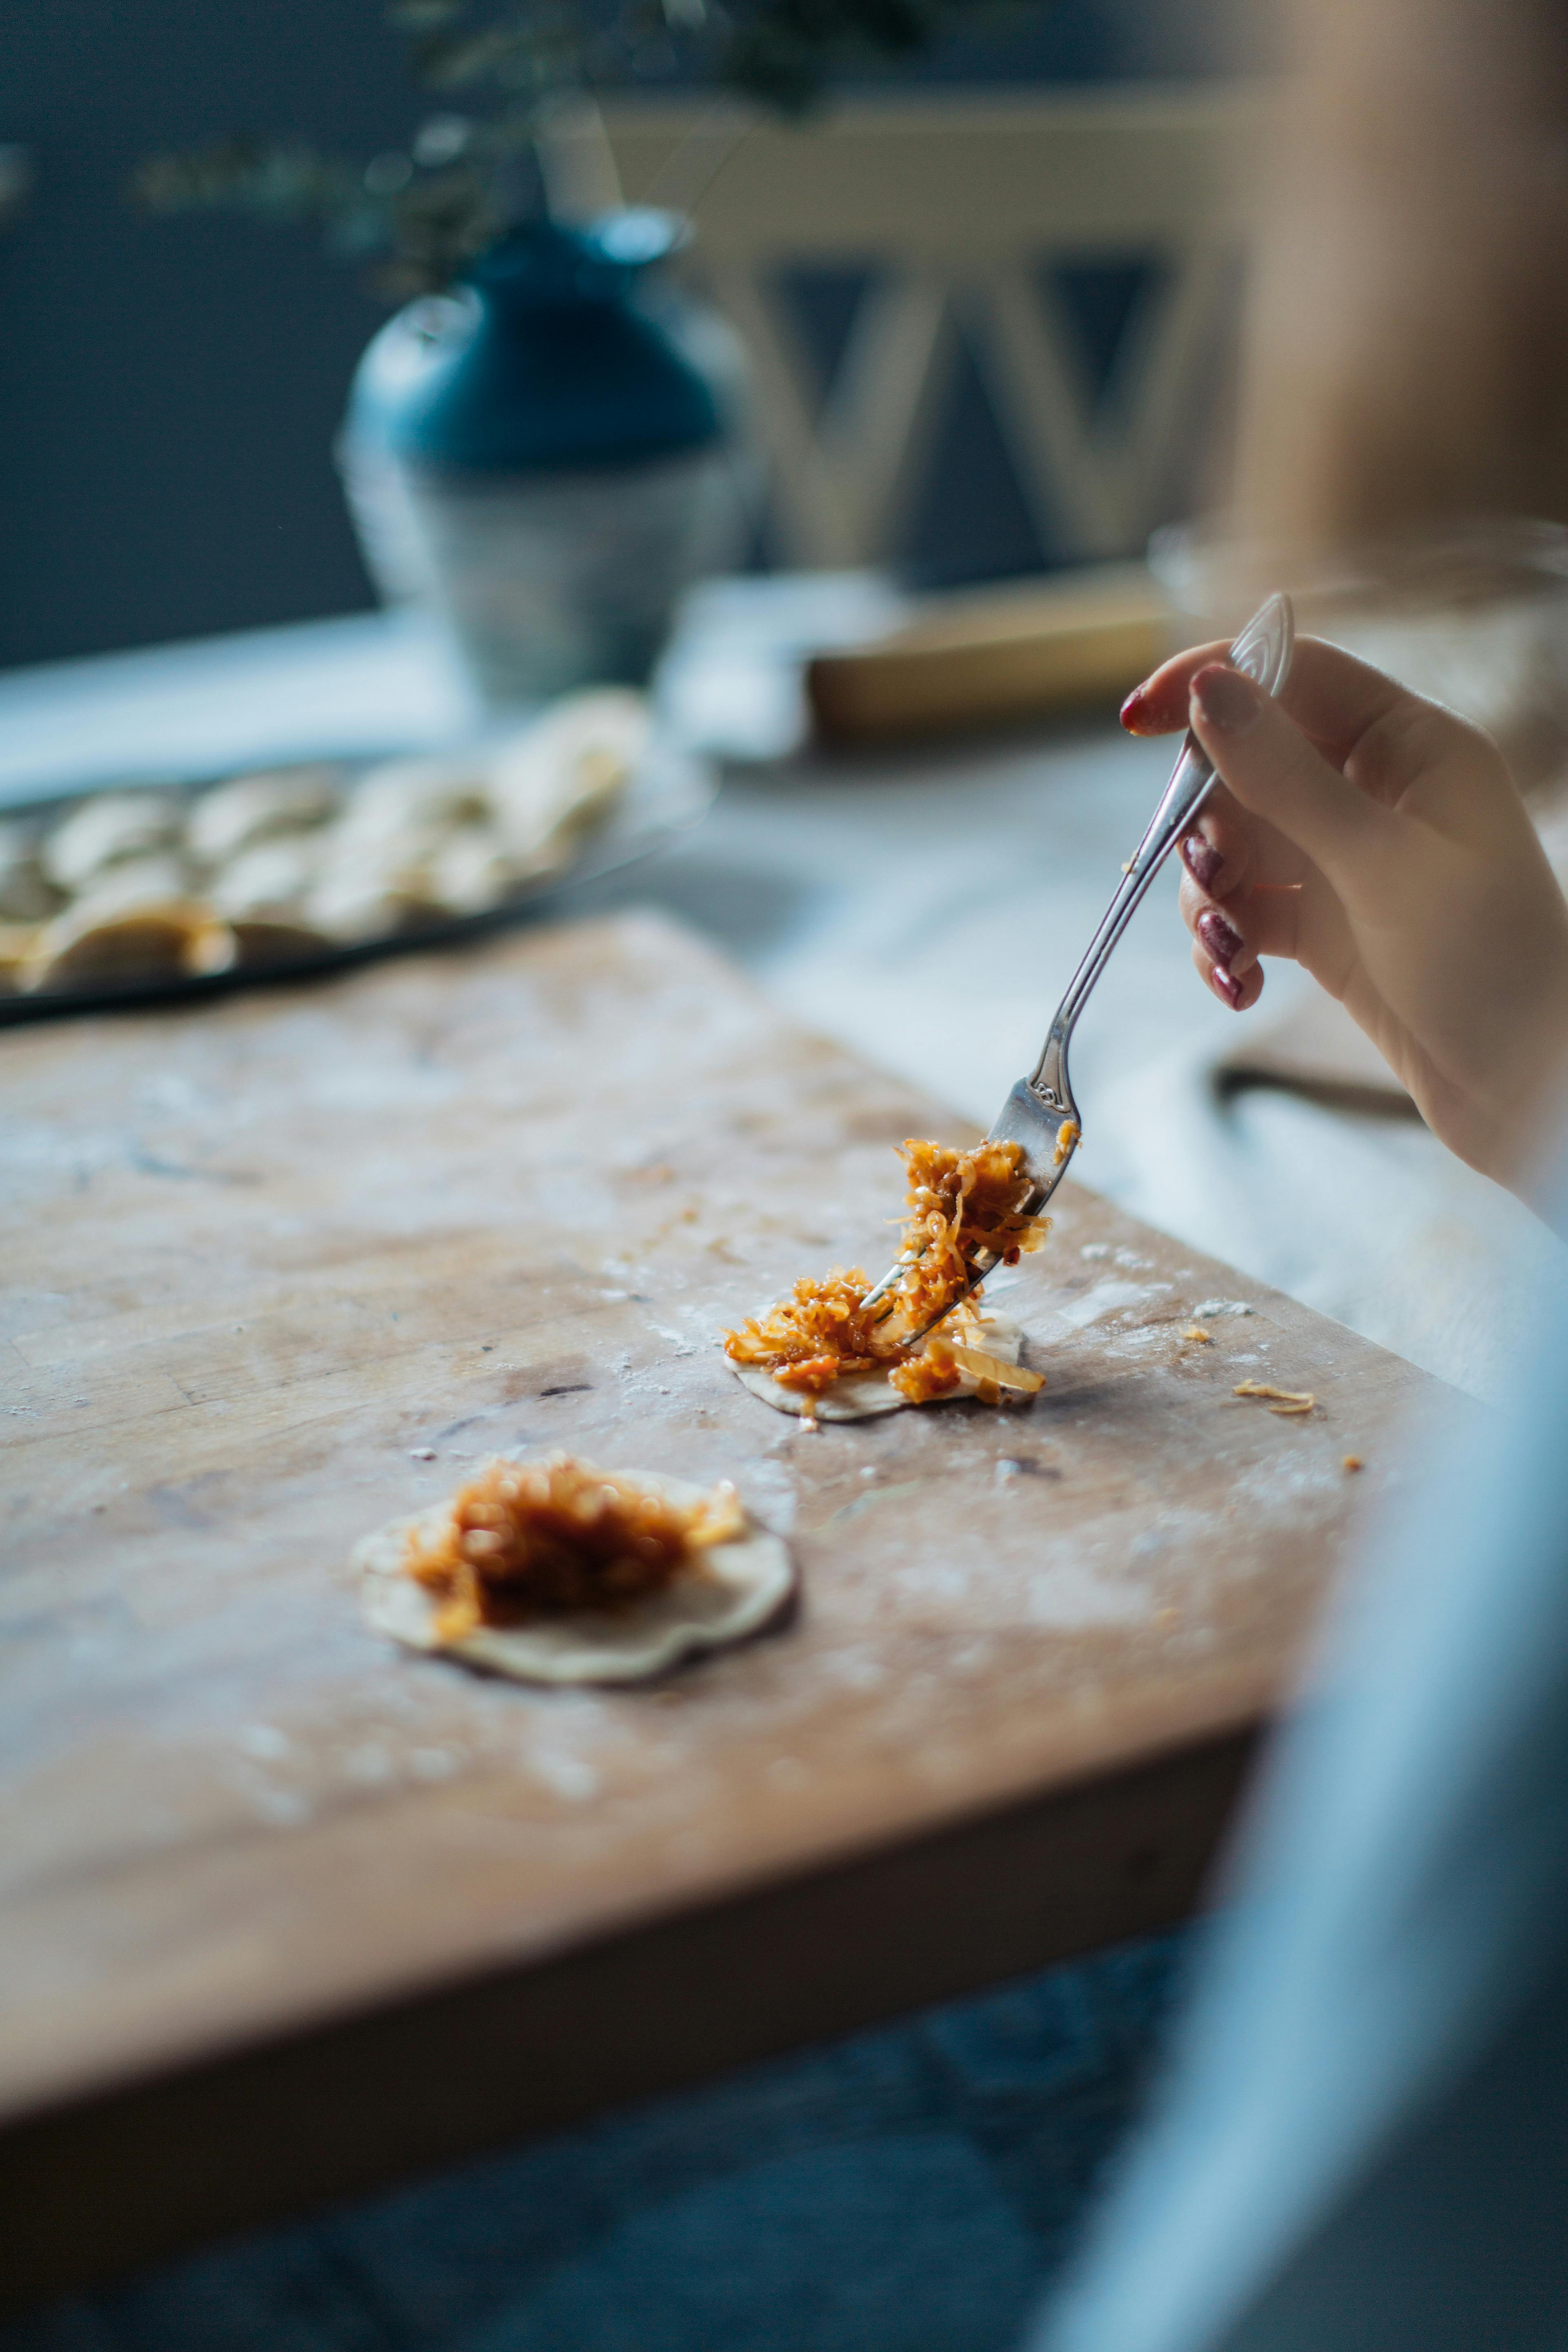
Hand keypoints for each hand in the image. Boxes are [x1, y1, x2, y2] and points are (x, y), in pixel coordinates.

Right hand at [1121, 635, 1567, 1210]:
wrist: (1530, 1091)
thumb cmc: (1486, 966)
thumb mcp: (1378, 864)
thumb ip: (1287, 778)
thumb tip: (1210, 689)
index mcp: (1411, 749)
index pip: (1295, 676)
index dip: (1213, 684)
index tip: (1138, 720)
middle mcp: (1376, 794)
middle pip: (1248, 764)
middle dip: (1206, 821)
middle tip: (1211, 874)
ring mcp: (1347, 863)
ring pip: (1235, 846)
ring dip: (1207, 896)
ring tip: (1227, 949)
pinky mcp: (1326, 930)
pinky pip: (1247, 914)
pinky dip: (1227, 945)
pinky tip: (1239, 984)